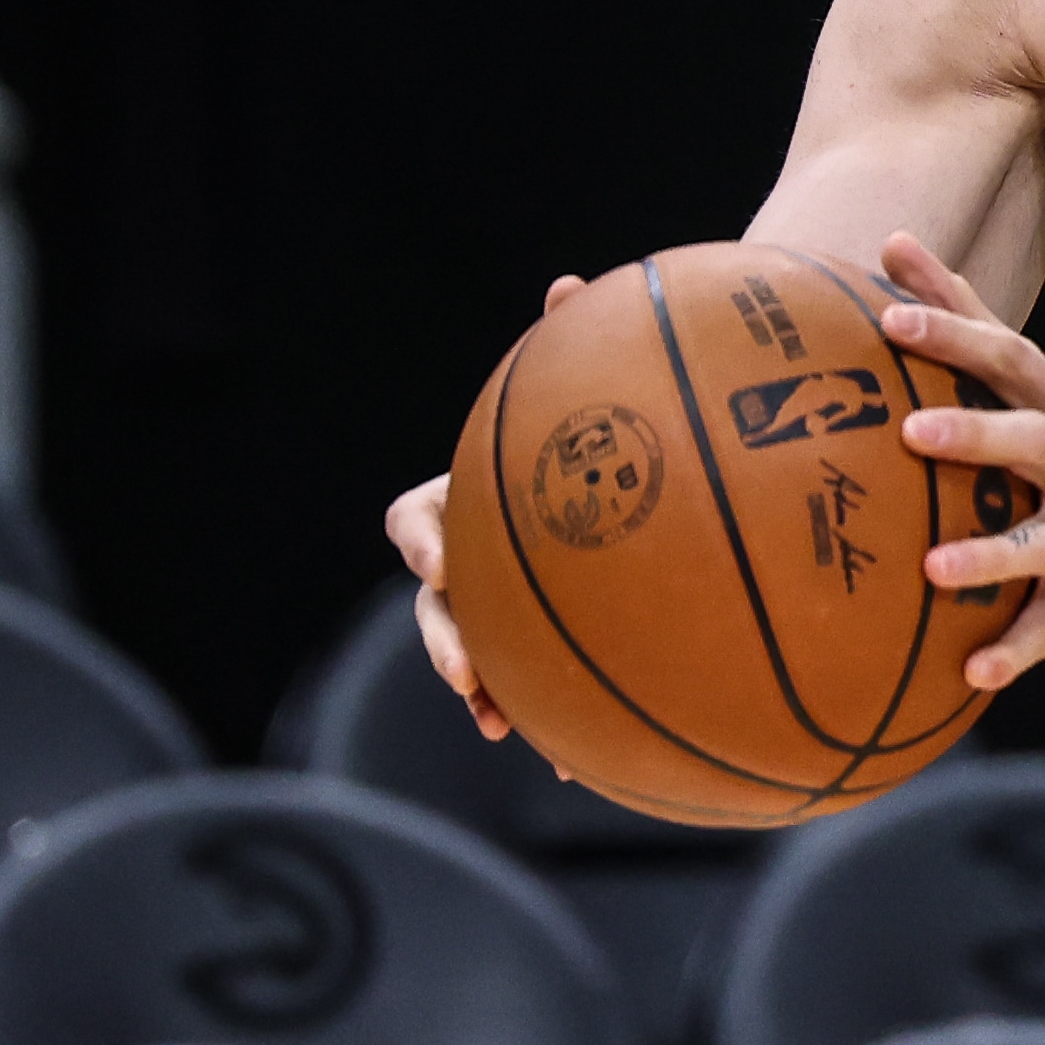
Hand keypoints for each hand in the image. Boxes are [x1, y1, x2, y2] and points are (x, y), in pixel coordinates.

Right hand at [384, 272, 589, 741]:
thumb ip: (568, 344)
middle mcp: (471, 558)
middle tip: (466, 670)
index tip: (437, 557)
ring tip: (504, 724)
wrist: (630, 472)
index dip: (419, 538)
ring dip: (485, 690)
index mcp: (463, 498)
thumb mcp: (578, 392)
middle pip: (434, 605)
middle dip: (444, 640)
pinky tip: (578, 759)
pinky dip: (550, 718)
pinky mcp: (541, 643)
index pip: (414, 516)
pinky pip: (536, 685)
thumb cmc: (596, 424)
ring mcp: (501, 605)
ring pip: (476, 654)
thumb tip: (570, 286)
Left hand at [878, 231, 1044, 689]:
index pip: (1009, 358)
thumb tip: (889, 239)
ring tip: (933, 568)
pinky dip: (1014, 651)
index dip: (953, 334)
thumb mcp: (1037, 387)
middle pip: (1032, 441)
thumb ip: (968, 317)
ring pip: (1040, 545)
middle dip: (975, 436)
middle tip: (909, 432)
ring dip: (988, 555)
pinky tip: (971, 672)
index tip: (891, 316)